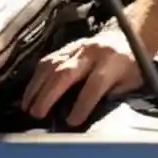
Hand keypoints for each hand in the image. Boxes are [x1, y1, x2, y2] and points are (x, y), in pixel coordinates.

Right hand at [20, 29, 143, 125]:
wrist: (128, 35)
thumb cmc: (130, 66)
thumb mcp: (130, 83)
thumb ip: (111, 96)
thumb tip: (90, 116)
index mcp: (113, 63)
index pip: (95, 85)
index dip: (83, 104)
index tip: (71, 122)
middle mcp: (92, 52)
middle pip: (66, 73)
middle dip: (49, 95)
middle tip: (37, 114)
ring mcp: (77, 47)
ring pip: (52, 65)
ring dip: (36, 86)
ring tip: (27, 105)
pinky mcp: (67, 46)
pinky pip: (48, 59)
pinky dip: (36, 77)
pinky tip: (30, 91)